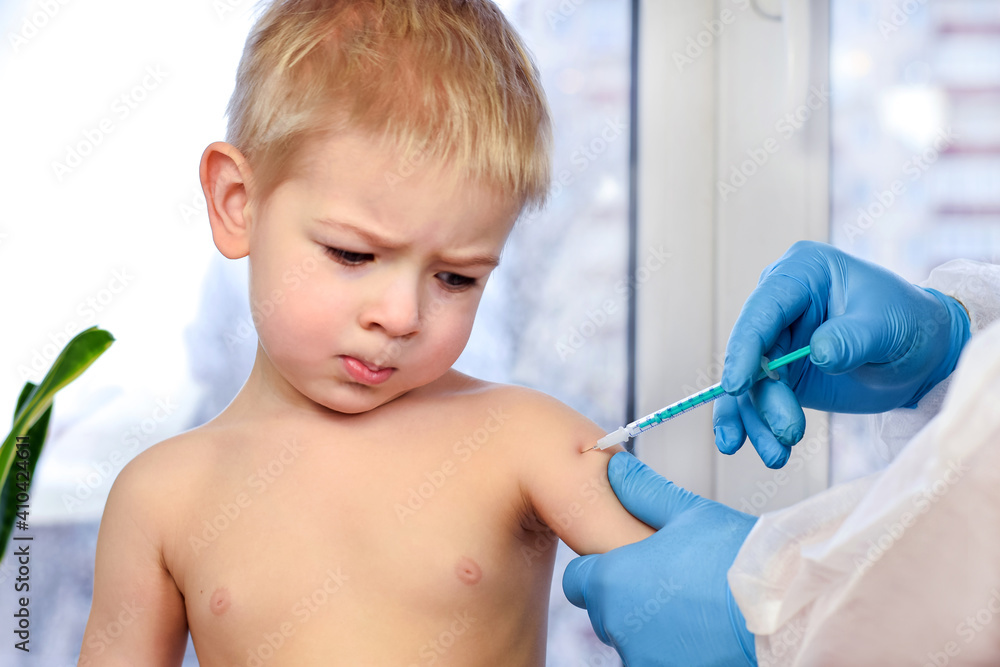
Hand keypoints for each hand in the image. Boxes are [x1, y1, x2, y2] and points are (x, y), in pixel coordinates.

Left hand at [562, 452, 756, 666]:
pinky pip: (661, 659)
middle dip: (630, 600)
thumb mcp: (687, 513)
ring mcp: (645, 659)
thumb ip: (642, 492)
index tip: (631, 563)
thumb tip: (616, 468)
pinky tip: (705, 632)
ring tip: (695, 606)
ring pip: (634, 642)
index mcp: (613, 582)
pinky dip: (677, 649)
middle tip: (673, 582)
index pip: (578, 582)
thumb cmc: (739, 558)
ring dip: (654, 629)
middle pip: (607, 614)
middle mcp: (620, 628)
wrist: (786, 607)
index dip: (601, 570)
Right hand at [714, 240, 970, 467]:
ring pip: (749, 384)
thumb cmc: (909, 323)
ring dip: (757, 422)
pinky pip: (756, 402)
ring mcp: (776, 341)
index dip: (745, 348)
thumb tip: (818, 353)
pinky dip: (756, 428)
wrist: (924, 355)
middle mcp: (779, 305)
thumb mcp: (888, 326)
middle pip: (751, 353)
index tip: (737, 387)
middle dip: (760, 398)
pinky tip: (766, 453)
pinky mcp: (779, 375)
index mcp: (801, 272)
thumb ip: (854, 337)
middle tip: (787, 433)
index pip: (763, 310)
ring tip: (776, 457)